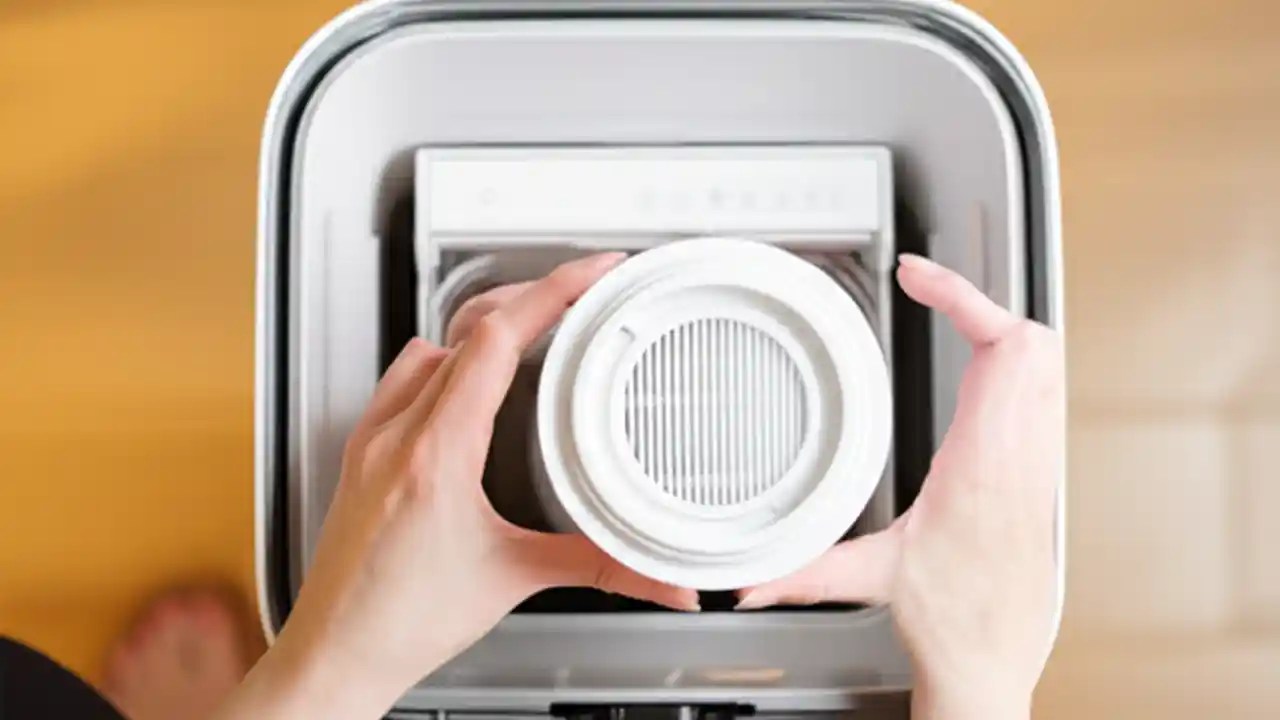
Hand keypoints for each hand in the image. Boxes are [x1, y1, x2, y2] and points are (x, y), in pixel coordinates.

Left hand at [219, 253, 696, 719]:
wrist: (334, 655)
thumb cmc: (397, 623)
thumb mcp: (513, 580)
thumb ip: (599, 567)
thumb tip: (661, 577)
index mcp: (435, 451)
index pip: (497, 338)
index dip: (551, 292)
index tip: (591, 273)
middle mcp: (396, 431)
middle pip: (467, 327)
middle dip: (530, 298)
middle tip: (578, 291)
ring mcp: (373, 437)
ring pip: (431, 345)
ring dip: (484, 326)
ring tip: (530, 326)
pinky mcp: (362, 452)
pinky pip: (403, 378)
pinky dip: (444, 360)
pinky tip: (466, 383)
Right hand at [737, 255, 1063, 719]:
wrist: (996, 656)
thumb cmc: (954, 619)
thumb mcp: (871, 580)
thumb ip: (804, 573)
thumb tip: (749, 579)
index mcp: (982, 465)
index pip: (1003, 350)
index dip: (964, 296)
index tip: (920, 275)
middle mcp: (1020, 454)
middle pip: (1032, 340)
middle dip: (980, 298)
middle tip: (927, 281)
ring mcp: (1036, 460)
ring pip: (1046, 360)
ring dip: (1000, 322)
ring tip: (950, 306)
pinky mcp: (1037, 469)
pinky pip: (1041, 389)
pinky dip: (1012, 357)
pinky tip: (979, 361)